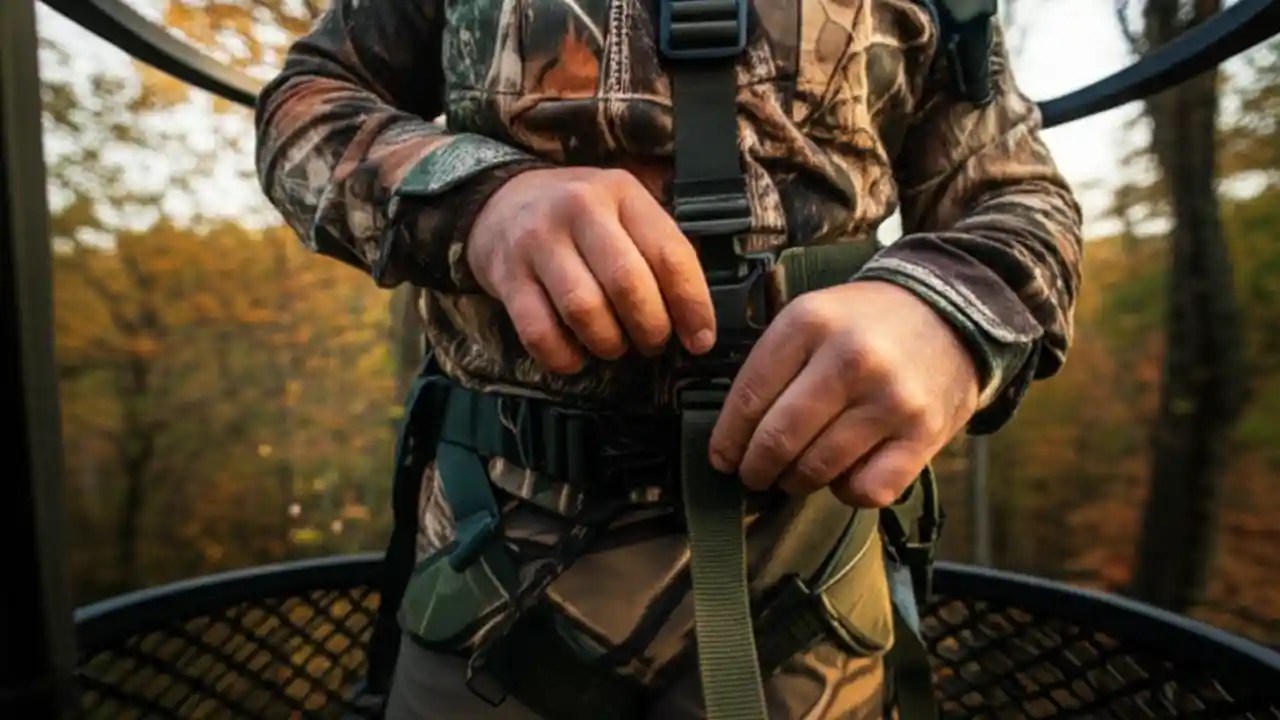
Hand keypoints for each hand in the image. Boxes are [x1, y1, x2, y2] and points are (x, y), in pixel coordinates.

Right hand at [467, 167, 715, 373]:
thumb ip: (657, 250)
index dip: (692, 305)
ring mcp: (538, 242)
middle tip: (652, 343)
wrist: (501, 202)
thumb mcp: (623, 210)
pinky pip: (539, 332)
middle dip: (650, 328)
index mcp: (622, 193)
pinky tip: (575, 356)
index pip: (670, 254)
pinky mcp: (507, 276)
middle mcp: (580, 210)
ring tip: (615, 346)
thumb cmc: (579, 219)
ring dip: (609, 344)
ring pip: (584, 310)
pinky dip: (564, 357)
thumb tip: (697, 319)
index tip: (700, 339)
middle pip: (628, 283)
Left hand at [707, 280, 979, 507]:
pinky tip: (844, 475)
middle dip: (756, 469)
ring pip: (817, 469)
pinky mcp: (923, 434)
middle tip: (754, 475)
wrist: (951, 311)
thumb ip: (774, 364)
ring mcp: (890, 398)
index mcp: (810, 323)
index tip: (722, 459)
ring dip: (796, 482)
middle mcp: (850, 359)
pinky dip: (847, 492)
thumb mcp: (813, 315)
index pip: (748, 397)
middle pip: (778, 439)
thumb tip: (732, 434)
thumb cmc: (867, 323)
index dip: (727, 439)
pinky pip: (867, 490)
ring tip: (794, 476)